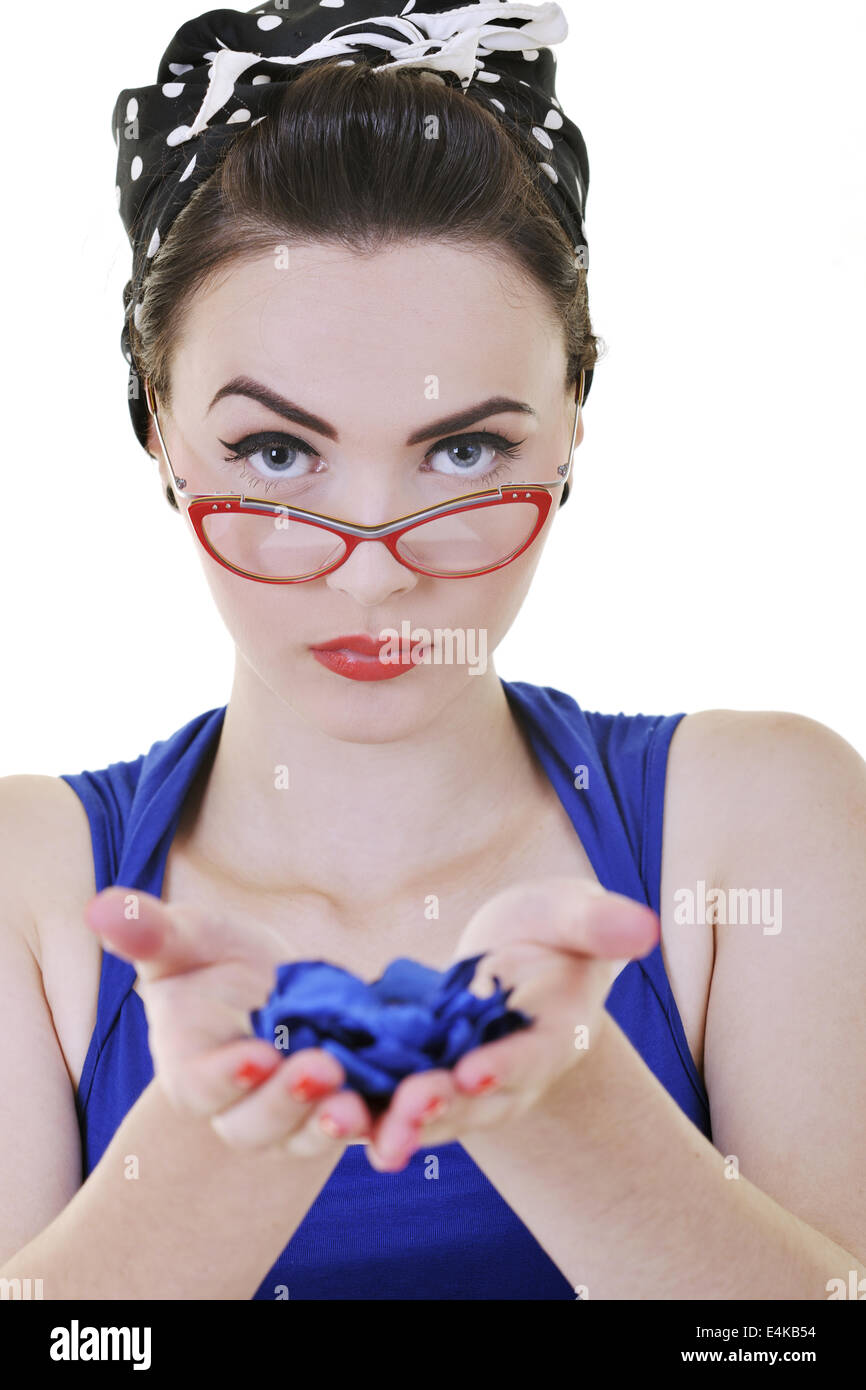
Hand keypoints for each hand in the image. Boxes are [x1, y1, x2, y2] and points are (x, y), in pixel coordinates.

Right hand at [83, 886, 374, 1155]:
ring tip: (358, 1103)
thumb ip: (148, 933)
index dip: (226, 1075)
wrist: (275, 991)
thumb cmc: (213, 963)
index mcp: (194, 1070)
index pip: (201, 1084)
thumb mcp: (186, 940)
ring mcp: (296, 1119)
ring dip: (334, 1125)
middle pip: (257, 1125)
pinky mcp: (348, 1111)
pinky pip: (370, 1131)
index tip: (256, 1053)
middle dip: (287, 1103)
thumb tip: (100, 907)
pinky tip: (416, 1104)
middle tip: (321, 1070)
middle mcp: (242, 1108)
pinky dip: (391, 1127)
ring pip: (310, 1137)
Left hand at [364, 876, 658, 1170]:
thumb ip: (598, 922)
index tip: (474, 1072)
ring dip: (397, 1125)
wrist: (520, 960)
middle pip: (477, 1102)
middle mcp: (509, 1074)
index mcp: (553, 1034)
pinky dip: (365, 1110)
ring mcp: (464, 1085)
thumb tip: (643, 926)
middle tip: (406, 1113)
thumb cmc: (554, 931)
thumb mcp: (572, 913)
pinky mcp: (421, 1078)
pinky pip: (392, 1102)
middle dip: (441, 1109)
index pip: (532, 1056)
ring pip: (432, 1114)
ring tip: (363, 1132)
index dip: (505, 1066)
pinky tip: (328, 1113)